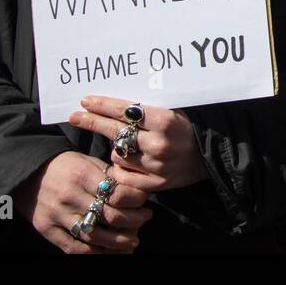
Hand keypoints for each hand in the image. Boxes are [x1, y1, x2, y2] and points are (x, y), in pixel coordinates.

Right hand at [15, 151, 152, 253]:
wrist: (28, 172)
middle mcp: (69, 196)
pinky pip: (73, 247)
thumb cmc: (64, 165)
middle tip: (145, 220)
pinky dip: (94, 252)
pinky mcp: (46, 229)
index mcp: (82, 174)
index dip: (137, 201)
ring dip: (118, 242)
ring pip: (94, 235)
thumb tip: (137, 191)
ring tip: (133, 240)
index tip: (146, 203)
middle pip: (109, 216)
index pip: (117, 193)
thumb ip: (109, 175)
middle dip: (133, 221)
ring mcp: (57, 214)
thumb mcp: (87, 161)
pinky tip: (107, 250)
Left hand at [70, 96, 207, 191]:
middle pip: (115, 131)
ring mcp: (155, 165)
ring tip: (123, 143)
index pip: (125, 110)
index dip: (102, 105)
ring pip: (117, 155)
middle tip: (74, 116)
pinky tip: (125, 161)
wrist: (211, 156)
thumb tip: (114, 103)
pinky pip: (124, 175)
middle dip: (92, 122)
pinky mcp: (155, 184)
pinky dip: (121, 168)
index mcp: (164, 120)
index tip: (85, 101)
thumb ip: (147, 109)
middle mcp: (158, 143)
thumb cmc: (189, 128)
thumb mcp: (173, 110)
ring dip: (116, 147)